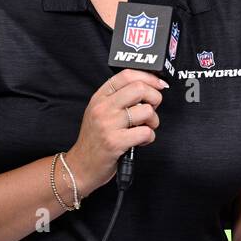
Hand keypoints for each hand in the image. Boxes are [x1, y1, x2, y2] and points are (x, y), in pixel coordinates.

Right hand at [66, 69, 167, 193]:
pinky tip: (140, 141)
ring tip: (144, 128)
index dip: (148, 77)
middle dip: (155, 98)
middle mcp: (103, 108)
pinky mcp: (115, 142)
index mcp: (100, 97)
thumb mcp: (101, 112)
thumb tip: (148, 88)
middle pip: (139, 89)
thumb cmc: (96, 139)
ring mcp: (108, 124)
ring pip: (146, 111)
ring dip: (153, 121)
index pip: (127, 75)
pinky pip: (146, 132)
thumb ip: (120, 98)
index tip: (159, 84)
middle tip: (151, 110)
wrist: (81, 165)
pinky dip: (149, 138)